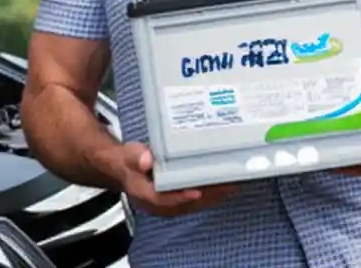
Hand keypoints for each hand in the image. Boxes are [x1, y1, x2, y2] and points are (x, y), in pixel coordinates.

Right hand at [112, 141, 238, 216]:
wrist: (127, 169)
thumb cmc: (130, 161)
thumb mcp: (129, 154)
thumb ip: (137, 157)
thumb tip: (146, 160)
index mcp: (144, 194)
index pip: (163, 199)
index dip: (180, 197)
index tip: (196, 191)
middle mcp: (159, 204)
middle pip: (187, 203)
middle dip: (209, 194)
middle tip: (228, 182)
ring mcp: (171, 205)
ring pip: (196, 203)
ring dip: (214, 194)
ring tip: (233, 182)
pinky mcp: (179, 201)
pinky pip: (198, 200)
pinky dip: (212, 193)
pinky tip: (225, 184)